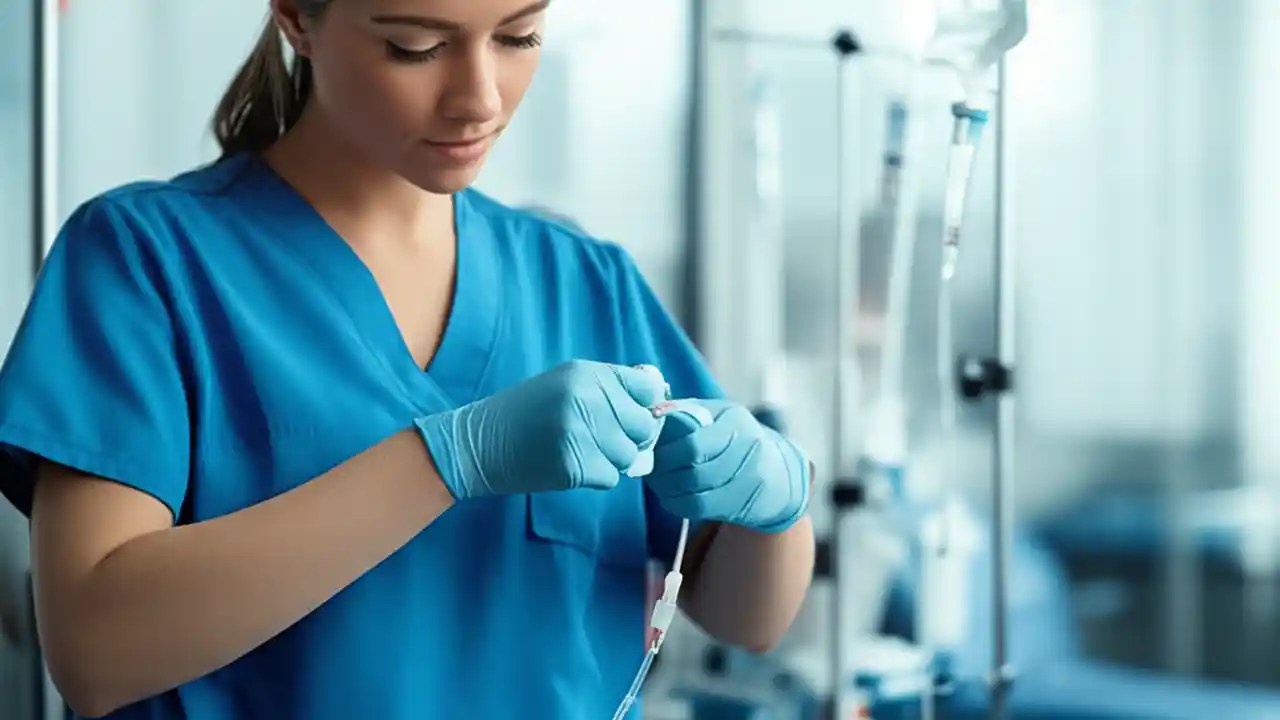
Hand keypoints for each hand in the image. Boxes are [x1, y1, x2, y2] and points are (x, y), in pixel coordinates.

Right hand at [414, 361, 665, 499]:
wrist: (479, 444)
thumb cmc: (526, 413)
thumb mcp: (565, 383)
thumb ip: (608, 388)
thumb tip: (658, 399)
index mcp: (587, 372)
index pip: (646, 387)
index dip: (642, 405)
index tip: (628, 414)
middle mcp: (586, 397)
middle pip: (644, 426)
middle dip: (629, 438)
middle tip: (600, 439)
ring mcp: (579, 431)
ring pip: (629, 455)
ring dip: (611, 460)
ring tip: (581, 451)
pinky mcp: (573, 465)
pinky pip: (610, 477)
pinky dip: (596, 477)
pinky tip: (570, 466)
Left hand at [646, 400, 809, 531]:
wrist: (777, 472)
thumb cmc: (736, 436)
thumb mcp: (718, 414)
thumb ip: (686, 411)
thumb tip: (649, 413)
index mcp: (737, 422)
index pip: (694, 444)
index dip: (666, 452)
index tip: (649, 450)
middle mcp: (747, 452)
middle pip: (693, 472)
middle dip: (663, 473)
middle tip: (649, 469)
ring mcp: (746, 482)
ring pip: (695, 494)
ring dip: (667, 490)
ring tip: (656, 481)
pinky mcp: (740, 505)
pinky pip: (699, 509)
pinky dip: (677, 504)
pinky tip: (669, 496)